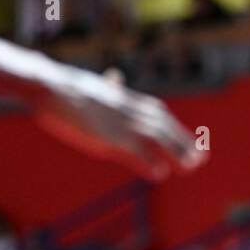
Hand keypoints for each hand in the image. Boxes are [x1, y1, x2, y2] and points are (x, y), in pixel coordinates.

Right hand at [38, 65, 205, 180]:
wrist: (49, 86)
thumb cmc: (65, 87)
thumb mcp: (94, 84)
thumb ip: (109, 87)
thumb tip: (116, 77)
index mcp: (124, 98)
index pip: (158, 111)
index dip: (174, 126)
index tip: (188, 138)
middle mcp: (128, 109)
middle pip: (164, 124)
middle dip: (183, 140)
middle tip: (200, 157)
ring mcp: (120, 121)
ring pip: (158, 136)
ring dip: (177, 150)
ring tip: (191, 166)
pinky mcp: (109, 134)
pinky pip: (136, 149)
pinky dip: (150, 160)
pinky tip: (160, 173)